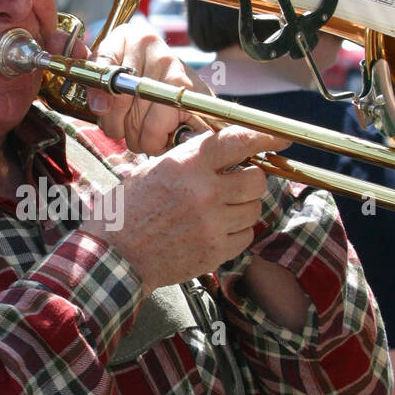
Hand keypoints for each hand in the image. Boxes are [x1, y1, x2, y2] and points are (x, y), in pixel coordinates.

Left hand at [48, 23, 222, 154]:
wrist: (195, 104)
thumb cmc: (147, 96)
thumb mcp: (113, 84)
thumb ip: (90, 79)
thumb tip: (69, 67)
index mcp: (123, 37)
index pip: (99, 67)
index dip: (98, 95)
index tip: (100, 109)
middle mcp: (147, 42)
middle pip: (115, 98)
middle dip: (118, 124)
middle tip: (130, 125)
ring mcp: (169, 62)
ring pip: (134, 117)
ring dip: (138, 137)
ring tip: (148, 130)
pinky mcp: (186, 89)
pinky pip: (156, 126)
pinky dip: (156, 140)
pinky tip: (164, 133)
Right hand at [85, 124, 290, 294]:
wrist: (114, 257)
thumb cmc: (126, 211)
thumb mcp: (151, 170)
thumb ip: (189, 158)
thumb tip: (222, 147)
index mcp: (186, 166)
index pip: (238, 142)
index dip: (265, 137)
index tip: (281, 138)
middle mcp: (204, 192)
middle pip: (257, 180)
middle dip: (252, 179)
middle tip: (238, 182)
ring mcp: (212, 224)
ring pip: (255, 209)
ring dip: (244, 206)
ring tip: (220, 209)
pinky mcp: (215, 251)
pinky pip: (246, 235)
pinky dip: (238, 231)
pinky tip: (216, 229)